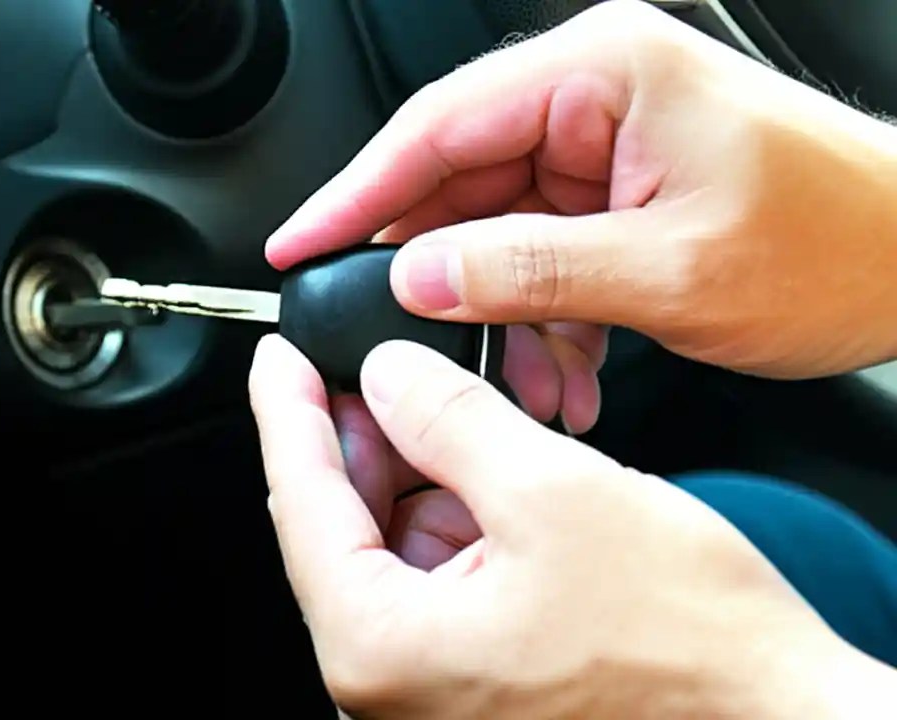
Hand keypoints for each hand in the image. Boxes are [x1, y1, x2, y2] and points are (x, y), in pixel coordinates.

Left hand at [249, 335, 896, 718]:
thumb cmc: (690, 653)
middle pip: (338, 525)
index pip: (297, 503)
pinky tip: (492, 473)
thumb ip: (452, 421)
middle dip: (365, 434)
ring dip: (420, 471)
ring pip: (389, 544)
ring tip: (463, 414)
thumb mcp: (554, 495)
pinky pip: (435, 575)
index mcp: (381, 647)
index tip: (279, 355)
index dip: (287, 411)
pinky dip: (455, 514)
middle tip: (383, 363)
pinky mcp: (473, 678)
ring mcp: (431, 685)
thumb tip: (393, 375)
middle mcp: (388, 683)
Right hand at [266, 0, 896, 413]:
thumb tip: (421, 275)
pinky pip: (541, 255)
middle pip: (459, 181)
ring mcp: (604, 146)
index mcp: (602, 73)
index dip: (357, 190)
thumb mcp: (668, 270)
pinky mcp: (618, 194)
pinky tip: (561, 374)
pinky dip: (541, 320)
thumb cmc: (839, 241)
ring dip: (496, 315)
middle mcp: (595, 97)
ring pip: (496, 232)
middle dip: (433, 275)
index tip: (301, 240)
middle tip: (395, 337)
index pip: (438, 126)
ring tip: (523, 382)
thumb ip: (529, 270)